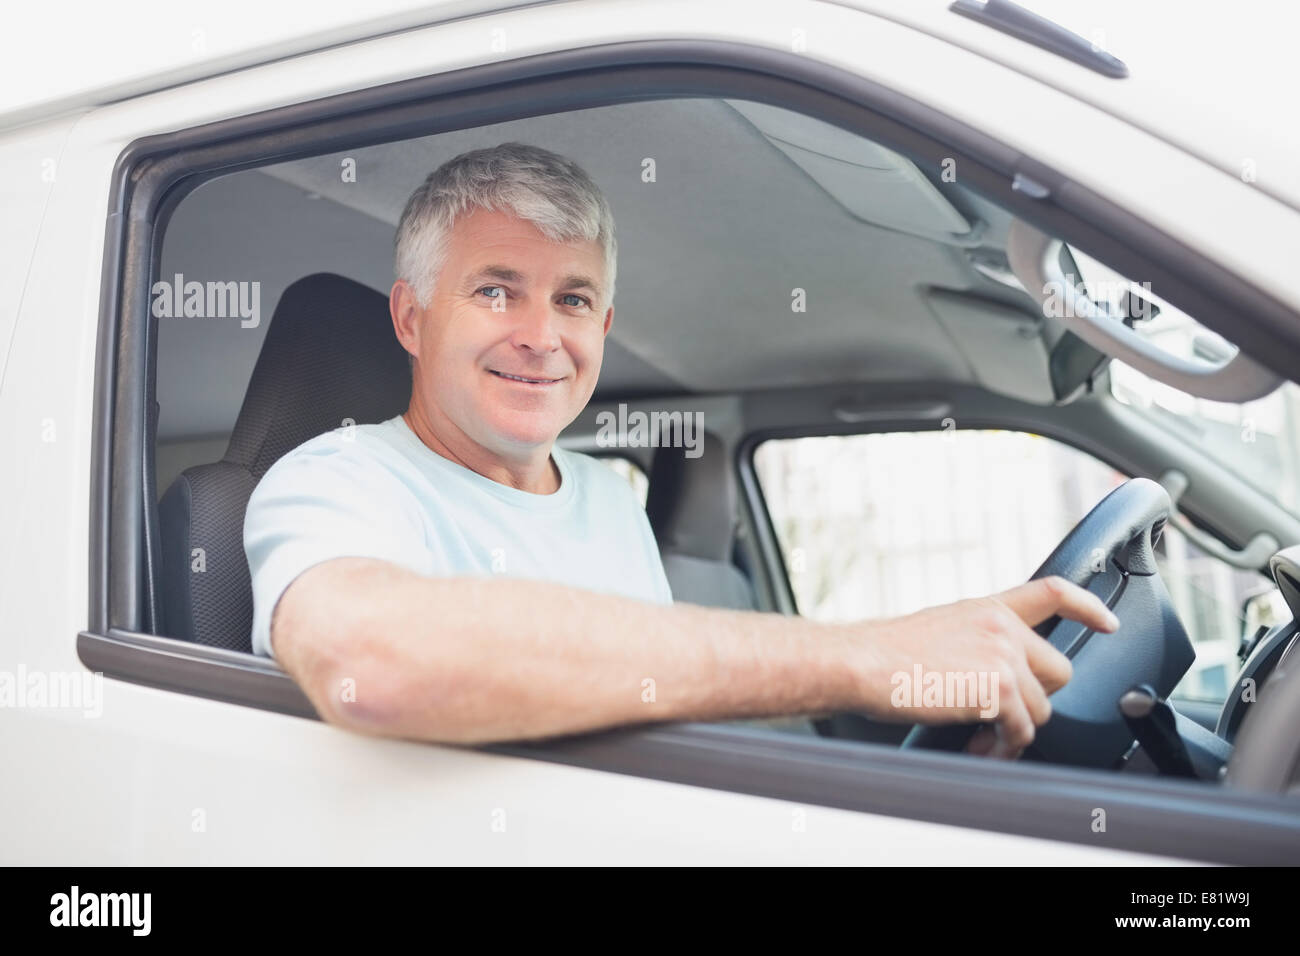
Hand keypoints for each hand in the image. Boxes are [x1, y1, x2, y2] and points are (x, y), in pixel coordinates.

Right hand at [860, 576, 1119, 757]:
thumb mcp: (939, 631)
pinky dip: (1003, 747)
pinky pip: (1022, 731)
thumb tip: (987, 679)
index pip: (1052, 592)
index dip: (1087, 606)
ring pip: (1042, 707)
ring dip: (1015, 730)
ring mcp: (1003, 655)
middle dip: (1035, 699)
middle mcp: (1001, 626)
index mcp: (986, 608)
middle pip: (1058, 670)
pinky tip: (977, 746)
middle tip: (1001, 718)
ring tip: (981, 739)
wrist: (861, 662)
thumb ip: (974, 642)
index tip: (1107, 621)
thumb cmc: (884, 654)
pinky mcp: (999, 687)